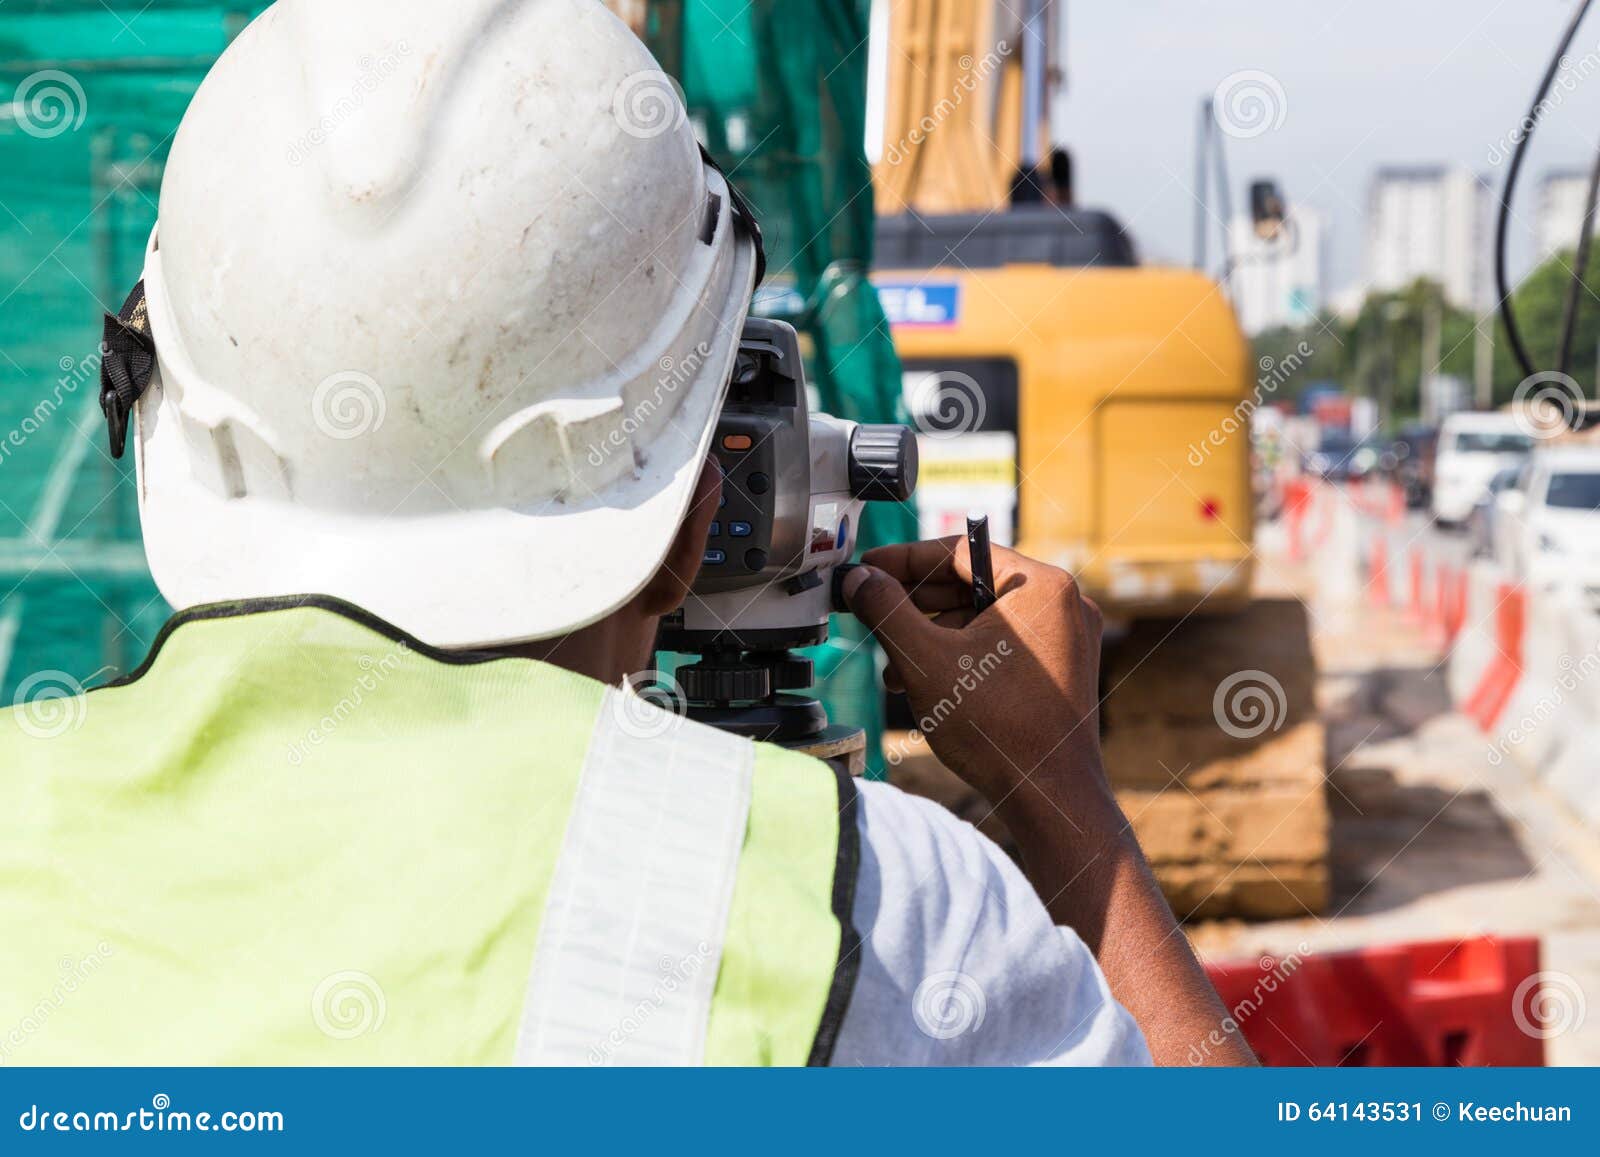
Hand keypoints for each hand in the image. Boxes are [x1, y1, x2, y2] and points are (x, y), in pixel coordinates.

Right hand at [841, 537, 1107, 806]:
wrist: (1049, 798)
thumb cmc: (996, 729)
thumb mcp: (924, 660)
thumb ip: (885, 610)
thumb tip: (858, 578)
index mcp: (1040, 584)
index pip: (959, 551)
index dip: (903, 560)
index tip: (866, 568)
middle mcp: (1062, 603)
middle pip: (970, 583)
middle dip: (914, 604)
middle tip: (871, 613)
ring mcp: (1066, 638)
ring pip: (982, 618)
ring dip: (932, 636)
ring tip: (893, 668)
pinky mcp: (1060, 669)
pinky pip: (1002, 644)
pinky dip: (962, 656)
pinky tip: (925, 684)